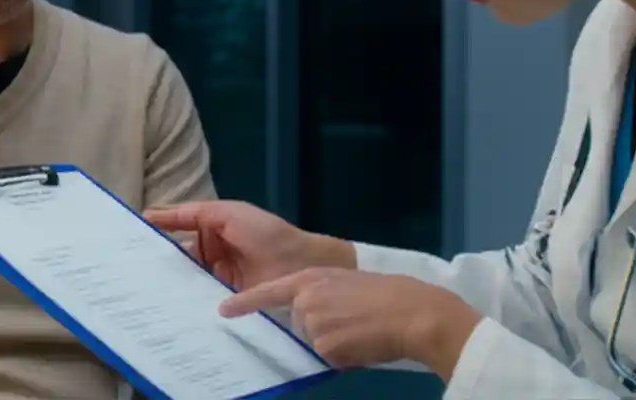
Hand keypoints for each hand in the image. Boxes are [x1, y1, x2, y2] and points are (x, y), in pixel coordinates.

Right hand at [143, 200, 355, 290]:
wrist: (299, 264)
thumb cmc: (265, 232)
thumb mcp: (228, 213)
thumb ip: (191, 214)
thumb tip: (152, 215)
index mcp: (210, 228)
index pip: (175, 230)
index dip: (154, 234)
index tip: (126, 240)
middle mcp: (210, 253)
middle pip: (177, 257)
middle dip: (155, 262)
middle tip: (126, 270)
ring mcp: (215, 277)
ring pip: (185, 279)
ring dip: (167, 283)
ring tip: (138, 289)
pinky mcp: (222, 299)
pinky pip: (199, 298)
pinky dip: (185, 301)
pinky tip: (165, 305)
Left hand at [221, 268, 482, 381]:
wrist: (413, 312)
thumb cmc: (387, 295)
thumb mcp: (345, 285)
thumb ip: (321, 296)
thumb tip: (307, 316)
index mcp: (311, 279)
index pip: (269, 292)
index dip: (245, 302)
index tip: (222, 310)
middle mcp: (306, 300)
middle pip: (297, 324)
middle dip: (320, 327)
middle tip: (351, 322)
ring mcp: (314, 324)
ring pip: (312, 342)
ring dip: (333, 343)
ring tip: (360, 330)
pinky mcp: (325, 346)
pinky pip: (327, 357)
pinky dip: (343, 356)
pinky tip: (362, 343)